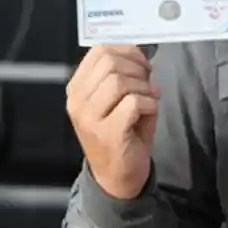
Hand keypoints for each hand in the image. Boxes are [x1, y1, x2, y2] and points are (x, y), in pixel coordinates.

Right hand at [65, 44, 160, 199]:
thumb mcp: (116, 98)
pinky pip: (133, 102)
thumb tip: (138, 53)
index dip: (127, 51)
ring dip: (144, 87)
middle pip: (110, 63)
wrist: (117, 176)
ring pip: (120, 81)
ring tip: (150, 98)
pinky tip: (149, 111)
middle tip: (148, 82)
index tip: (142, 64)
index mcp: (77, 88)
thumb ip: (121, 73)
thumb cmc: (121, 132)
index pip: (99, 51)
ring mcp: (89, 118)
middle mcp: (77, 102)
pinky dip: (149, 103)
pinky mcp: (108, 133)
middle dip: (138, 68)